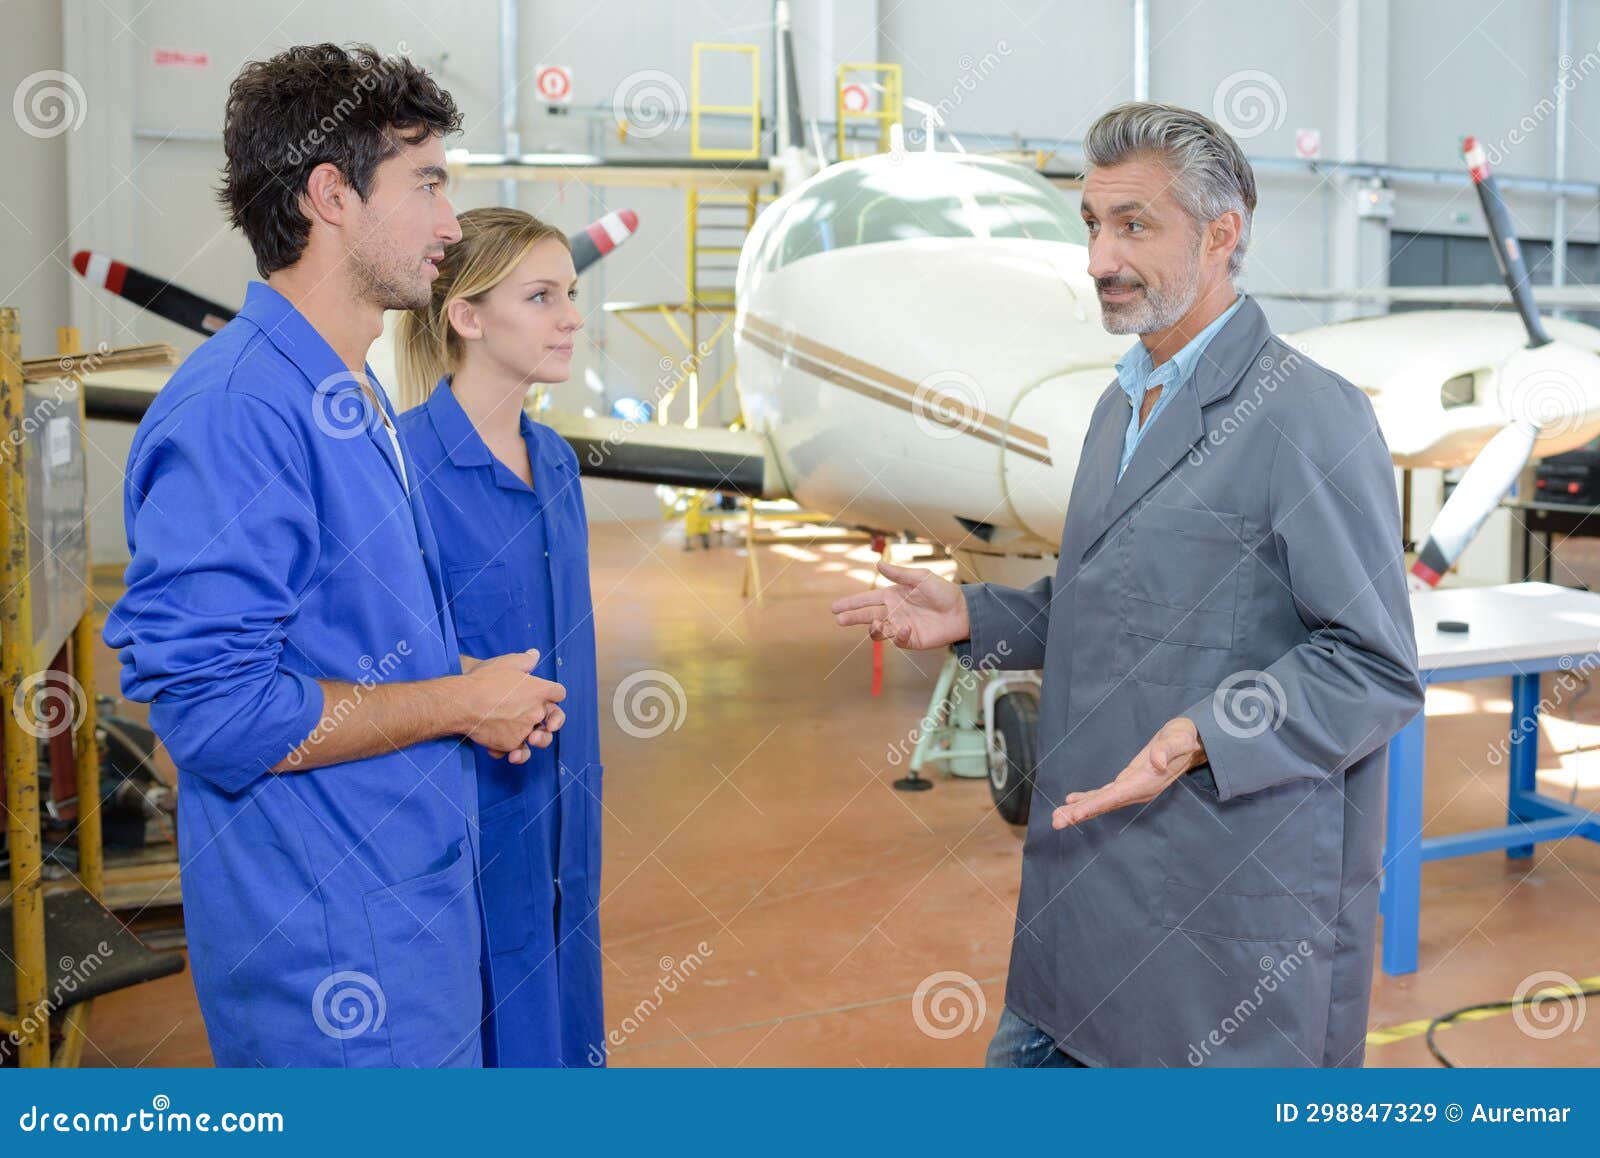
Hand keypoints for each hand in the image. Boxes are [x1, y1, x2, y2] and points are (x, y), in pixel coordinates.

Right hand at [453, 649, 566, 765]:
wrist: (463, 702)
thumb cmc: (484, 680)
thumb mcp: (507, 663)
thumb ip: (525, 660)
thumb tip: (534, 654)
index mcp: (539, 690)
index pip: (559, 692)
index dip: (553, 693)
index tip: (545, 694)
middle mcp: (536, 712)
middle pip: (555, 719)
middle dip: (551, 721)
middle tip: (543, 721)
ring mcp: (523, 730)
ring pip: (540, 740)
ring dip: (538, 740)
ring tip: (530, 738)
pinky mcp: (509, 744)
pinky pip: (516, 750)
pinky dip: (512, 751)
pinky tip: (506, 749)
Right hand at [829, 560, 970, 649]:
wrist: (962, 611)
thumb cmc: (942, 591)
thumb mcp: (920, 577)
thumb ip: (898, 573)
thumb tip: (878, 563)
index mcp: (893, 596)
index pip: (866, 599)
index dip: (851, 603)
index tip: (834, 608)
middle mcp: (893, 612)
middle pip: (866, 616)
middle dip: (852, 618)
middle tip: (840, 620)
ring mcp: (901, 627)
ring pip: (877, 632)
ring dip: (874, 629)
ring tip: (875, 623)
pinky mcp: (911, 640)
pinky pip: (898, 640)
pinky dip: (899, 636)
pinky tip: (906, 628)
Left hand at [1051, 717, 1206, 828]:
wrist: (1191, 741)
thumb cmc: (1184, 738)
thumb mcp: (1179, 739)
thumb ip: (1169, 751)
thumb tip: (1157, 762)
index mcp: (1146, 783)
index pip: (1115, 797)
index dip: (1093, 805)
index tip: (1074, 814)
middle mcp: (1137, 791)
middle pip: (1104, 804)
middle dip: (1080, 814)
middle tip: (1056, 822)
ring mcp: (1132, 789)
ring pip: (1102, 802)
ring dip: (1079, 810)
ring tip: (1057, 818)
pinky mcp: (1128, 782)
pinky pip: (1104, 794)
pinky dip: (1087, 799)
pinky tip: (1071, 802)